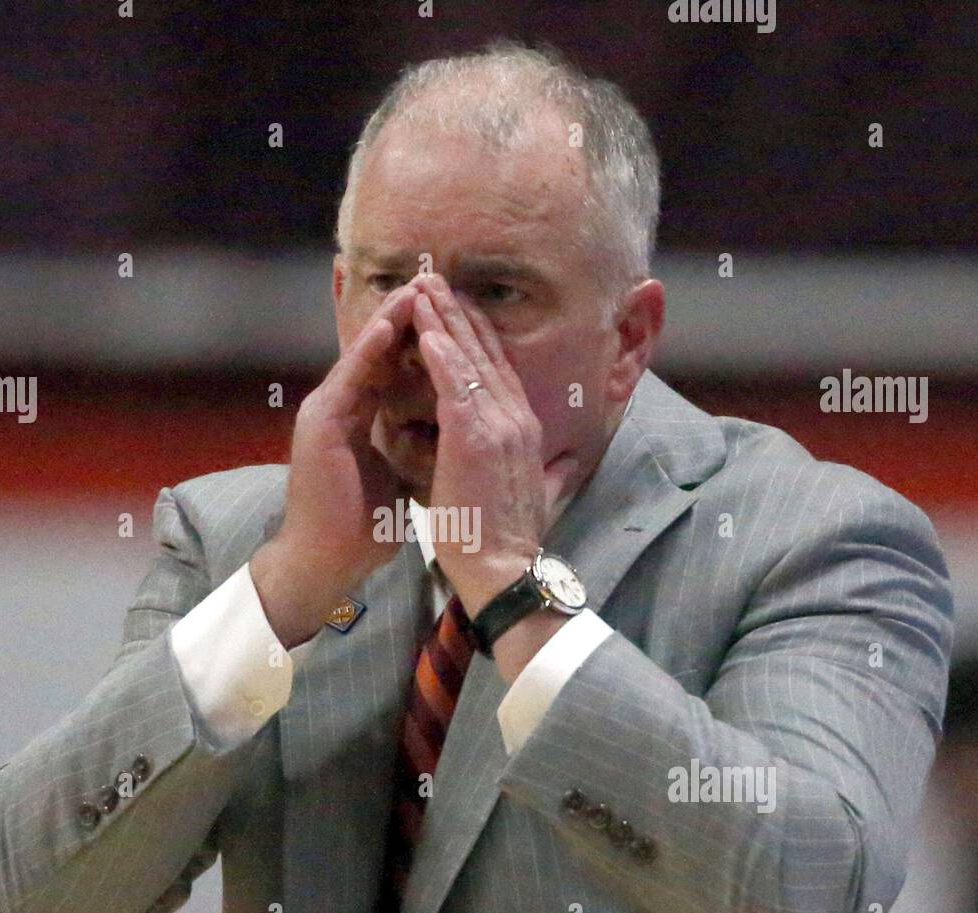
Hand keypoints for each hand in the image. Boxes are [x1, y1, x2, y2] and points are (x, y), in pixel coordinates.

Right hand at [251, 281, 421, 645]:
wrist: (328, 562)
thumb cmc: (364, 527)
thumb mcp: (401, 474)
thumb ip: (415, 446)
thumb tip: (446, 435)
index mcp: (361, 417)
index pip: (395, 364)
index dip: (423, 337)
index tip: (452, 309)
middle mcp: (342, 406)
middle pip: (380, 350)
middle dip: (410, 316)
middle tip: (438, 279)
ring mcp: (326, 411)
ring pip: (364, 354)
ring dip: (391, 318)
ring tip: (419, 285)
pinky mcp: (320, 424)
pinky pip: (350, 376)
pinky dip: (371, 348)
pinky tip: (391, 322)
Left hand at [411, 274, 579, 617]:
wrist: (503, 569)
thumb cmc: (502, 540)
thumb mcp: (526, 494)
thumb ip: (537, 470)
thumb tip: (554, 464)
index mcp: (522, 428)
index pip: (496, 368)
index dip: (475, 334)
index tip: (456, 306)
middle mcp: (515, 418)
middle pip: (483, 352)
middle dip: (457, 313)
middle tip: (433, 278)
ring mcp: (498, 425)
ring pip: (468, 361)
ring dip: (444, 321)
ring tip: (422, 288)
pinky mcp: (476, 439)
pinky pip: (456, 387)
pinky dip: (443, 356)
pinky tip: (427, 331)